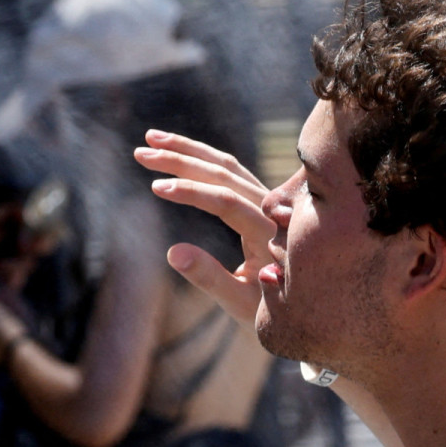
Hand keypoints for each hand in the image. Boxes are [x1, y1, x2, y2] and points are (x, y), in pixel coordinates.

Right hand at [131, 129, 275, 326]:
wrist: (303, 303)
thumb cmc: (269, 308)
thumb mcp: (239, 302)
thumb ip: (209, 277)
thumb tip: (172, 252)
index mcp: (269, 235)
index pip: (227, 202)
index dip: (191, 192)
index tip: (157, 186)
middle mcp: (272, 210)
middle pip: (225, 173)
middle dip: (181, 159)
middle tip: (142, 152)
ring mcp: (268, 200)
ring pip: (226, 165)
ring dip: (189, 150)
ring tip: (151, 138)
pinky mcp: (260, 198)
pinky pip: (231, 170)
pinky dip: (202, 157)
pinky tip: (177, 150)